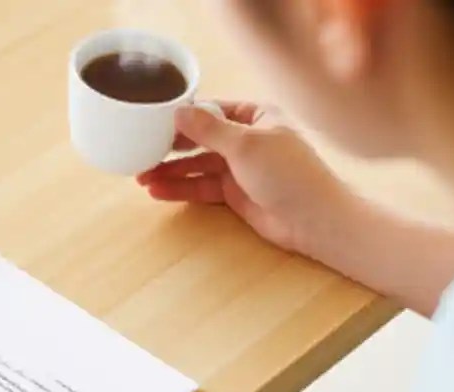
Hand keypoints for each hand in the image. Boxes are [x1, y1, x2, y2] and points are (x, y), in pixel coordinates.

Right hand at [136, 102, 357, 256]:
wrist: (314, 219)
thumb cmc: (288, 173)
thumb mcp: (245, 144)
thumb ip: (208, 129)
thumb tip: (177, 111)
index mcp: (256, 116)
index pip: (212, 110)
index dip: (183, 117)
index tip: (153, 123)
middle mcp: (246, 140)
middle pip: (200, 140)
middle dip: (171, 148)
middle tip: (140, 152)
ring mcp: (240, 168)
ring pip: (197, 167)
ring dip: (171, 172)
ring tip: (141, 177)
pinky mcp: (235, 194)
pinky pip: (201, 188)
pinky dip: (181, 190)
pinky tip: (158, 191)